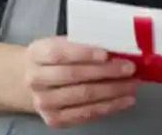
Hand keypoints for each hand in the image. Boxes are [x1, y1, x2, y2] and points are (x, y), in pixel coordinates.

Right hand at [22, 36, 138, 127]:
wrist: (30, 81)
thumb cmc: (52, 59)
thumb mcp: (59, 43)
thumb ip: (82, 43)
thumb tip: (116, 46)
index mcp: (37, 54)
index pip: (60, 53)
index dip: (84, 53)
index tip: (107, 53)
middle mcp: (36, 79)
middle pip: (74, 76)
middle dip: (106, 72)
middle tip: (129, 68)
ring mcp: (44, 102)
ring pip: (83, 97)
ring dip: (112, 91)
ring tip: (131, 84)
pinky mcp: (55, 119)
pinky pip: (86, 114)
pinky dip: (109, 106)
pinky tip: (124, 99)